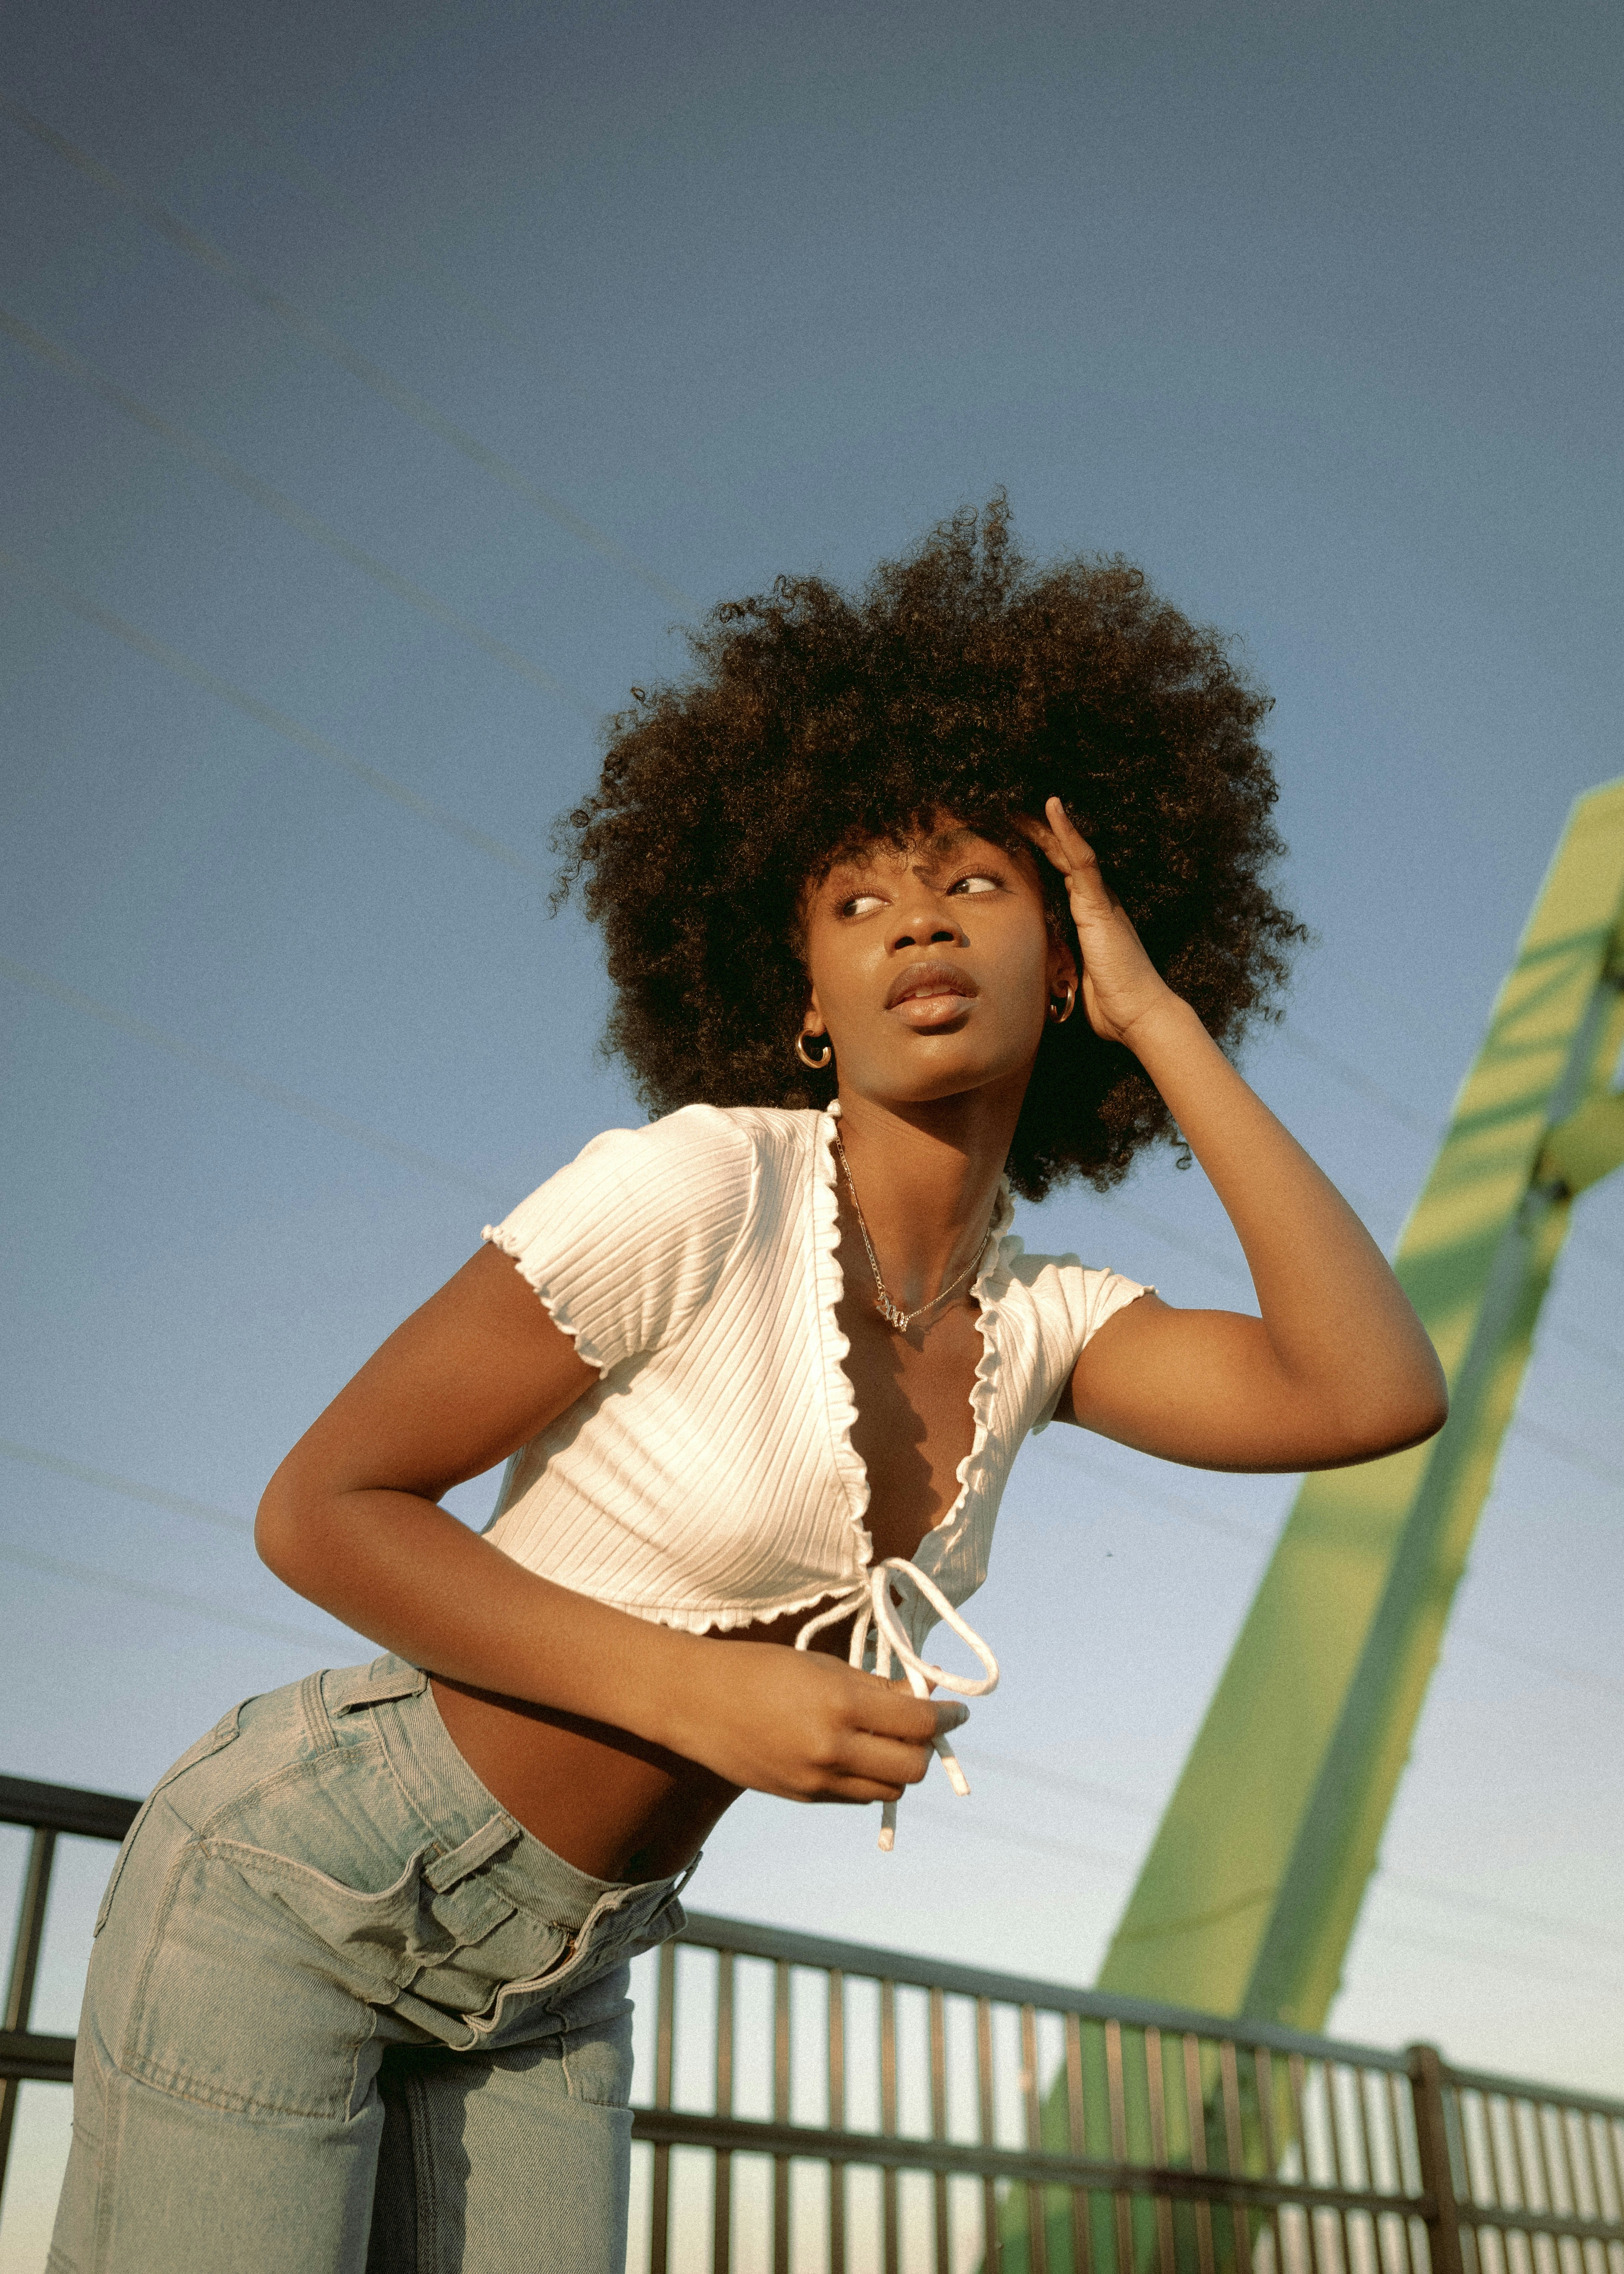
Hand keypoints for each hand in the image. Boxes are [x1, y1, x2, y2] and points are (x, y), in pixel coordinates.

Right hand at [669, 1638, 968, 1803]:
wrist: (694, 1701)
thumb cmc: (758, 1669)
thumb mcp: (821, 1666)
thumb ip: (874, 1688)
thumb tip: (922, 1701)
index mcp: (840, 1705)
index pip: (917, 1723)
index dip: (945, 1717)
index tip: (958, 1711)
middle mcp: (832, 1749)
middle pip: (911, 1768)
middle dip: (925, 1748)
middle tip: (923, 1726)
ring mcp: (816, 1780)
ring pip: (887, 1790)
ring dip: (899, 1767)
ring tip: (890, 1740)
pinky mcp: (803, 1797)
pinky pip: (855, 1796)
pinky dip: (869, 1778)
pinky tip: (857, 1753)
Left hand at [1020, 796, 1176, 1048]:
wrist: (1140, 1014)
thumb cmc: (1111, 1003)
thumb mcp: (1072, 978)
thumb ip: (1058, 963)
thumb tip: (1035, 967)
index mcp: (1089, 918)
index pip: (1060, 878)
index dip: (1039, 857)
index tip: (1014, 840)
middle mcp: (1095, 903)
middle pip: (1062, 860)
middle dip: (1038, 836)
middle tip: (1011, 812)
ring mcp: (1099, 901)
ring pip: (1069, 852)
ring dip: (1046, 827)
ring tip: (1022, 803)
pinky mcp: (1099, 905)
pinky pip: (1082, 860)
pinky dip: (1067, 833)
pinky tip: (1052, 807)